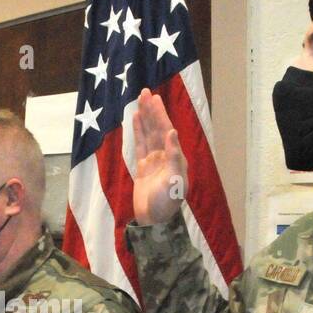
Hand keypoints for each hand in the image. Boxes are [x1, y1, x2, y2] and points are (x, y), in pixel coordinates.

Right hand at [132, 87, 188, 225]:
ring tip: (140, 100)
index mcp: (176, 158)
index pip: (166, 131)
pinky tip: (136, 119)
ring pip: (148, 134)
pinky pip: (140, 145)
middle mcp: (166, 156)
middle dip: (152, 110)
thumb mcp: (174, 180)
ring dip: (145, 117)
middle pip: (157, 128)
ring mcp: (154, 161)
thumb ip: (174, 156)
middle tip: (146, 92)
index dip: (160, 115)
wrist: (154, 220)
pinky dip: (138, 131)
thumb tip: (172, 132)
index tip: (155, 99)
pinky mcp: (143, 167)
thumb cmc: (167, 202)